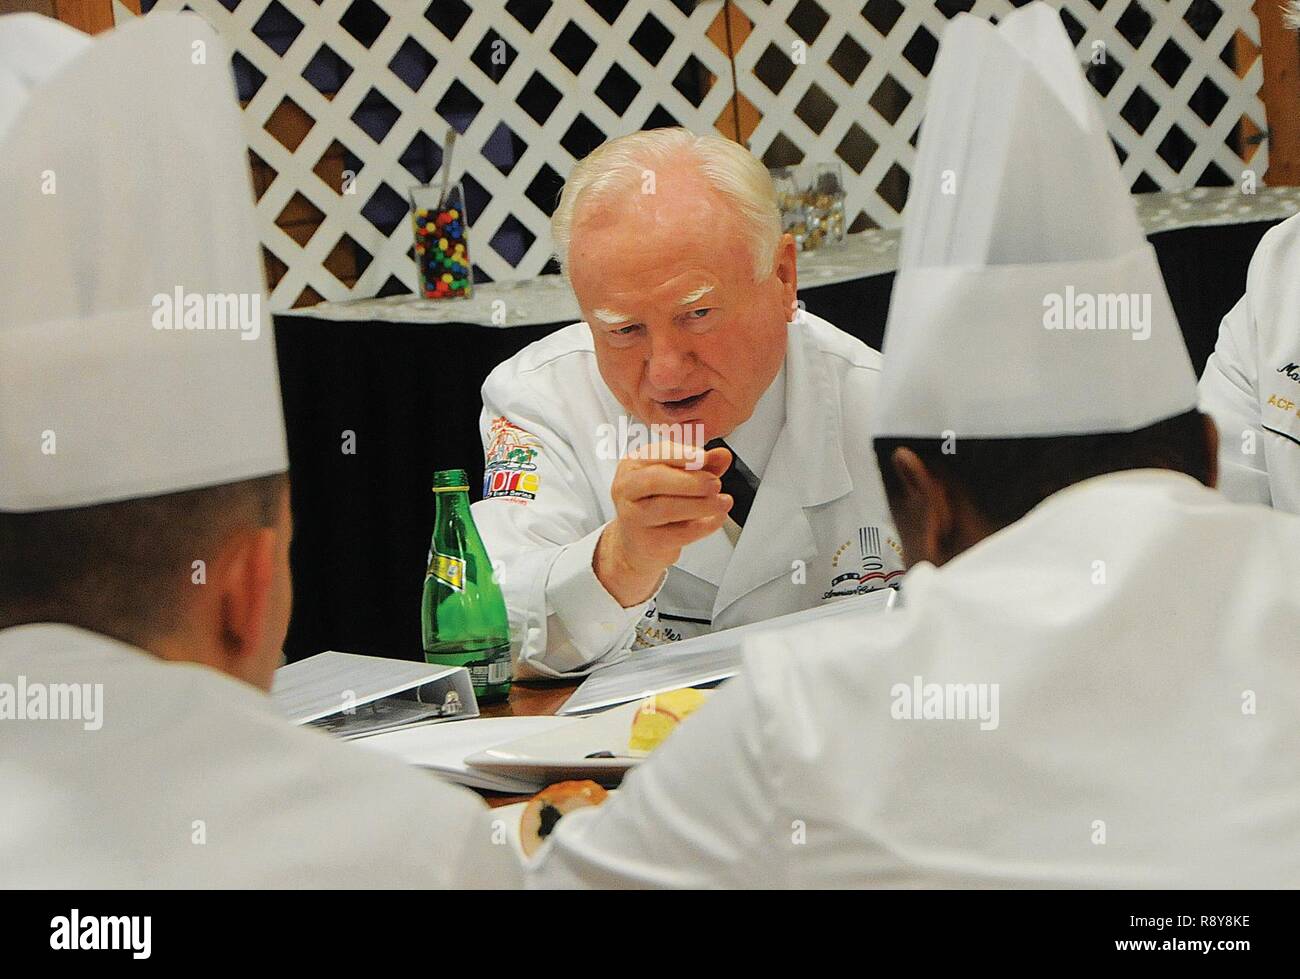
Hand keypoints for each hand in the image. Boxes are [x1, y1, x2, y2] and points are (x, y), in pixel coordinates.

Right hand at [594, 441, 732, 606]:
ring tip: (722, 502)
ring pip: (667, 508)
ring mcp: (633, 517)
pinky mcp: (647, 542)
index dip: (681, 454)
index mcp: (632, 466)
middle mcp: (626, 489)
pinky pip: (679, 533)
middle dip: (691, 481)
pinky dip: (704, 525)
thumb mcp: (677, 478)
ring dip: (702, 504)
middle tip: (715, 483)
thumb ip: (701, 465)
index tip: (704, 457)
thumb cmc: (655, 504)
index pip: (655, 454)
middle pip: (655, 480)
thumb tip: (722, 455)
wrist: (637, 542)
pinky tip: (717, 518)